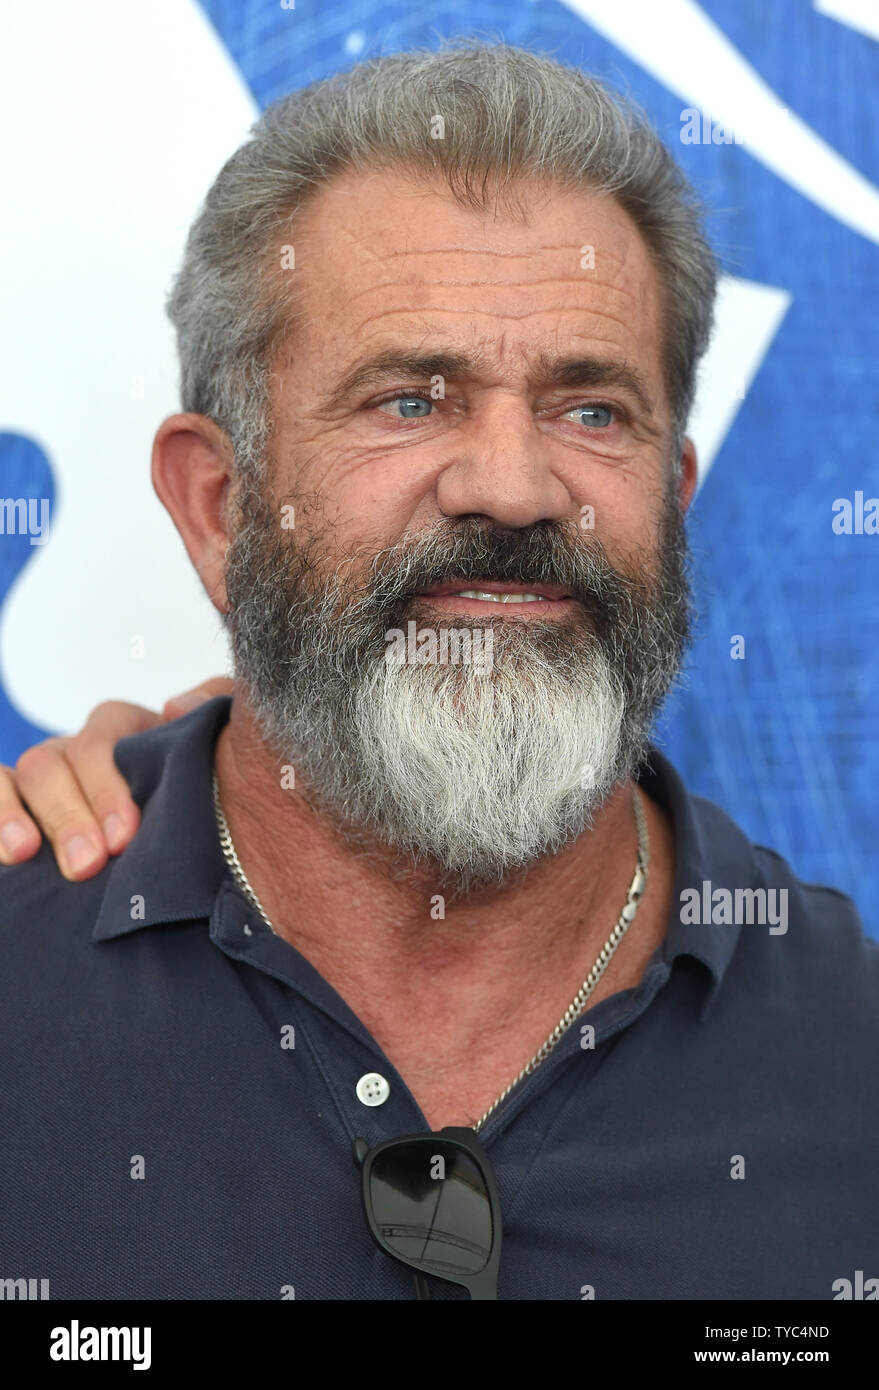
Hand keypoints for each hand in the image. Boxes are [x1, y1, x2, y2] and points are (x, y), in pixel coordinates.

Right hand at [0, 678, 232, 879]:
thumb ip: (212, 714)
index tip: (125, 836)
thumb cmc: (203, 808)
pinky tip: (8, 853)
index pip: (104, 734)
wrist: (203, 870)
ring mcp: (45, 785)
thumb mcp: (218, 760)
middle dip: (70, 812)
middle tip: (89, 863)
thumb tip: (175, 706)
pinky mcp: (22, 817)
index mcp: (129, 739)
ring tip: (26, 855)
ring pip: (23, 775)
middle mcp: (80, 756)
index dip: (108, 782)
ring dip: (20, 814)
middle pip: (57, 759)